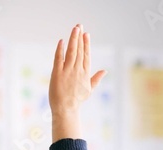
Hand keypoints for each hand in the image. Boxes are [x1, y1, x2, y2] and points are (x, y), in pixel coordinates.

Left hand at [49, 24, 105, 140]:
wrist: (66, 109)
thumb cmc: (77, 100)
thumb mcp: (89, 89)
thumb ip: (96, 78)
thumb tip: (105, 71)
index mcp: (85, 73)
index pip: (86, 55)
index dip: (86, 44)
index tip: (86, 34)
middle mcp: (77, 70)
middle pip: (79, 50)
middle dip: (79, 37)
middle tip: (79, 26)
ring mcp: (67, 71)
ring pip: (71, 51)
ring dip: (73, 39)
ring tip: (74, 28)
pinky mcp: (57, 73)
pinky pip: (59, 58)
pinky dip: (60, 49)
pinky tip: (62, 41)